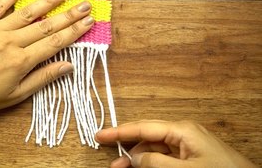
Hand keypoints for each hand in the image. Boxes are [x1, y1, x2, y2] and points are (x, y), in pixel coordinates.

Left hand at [0, 0, 93, 118]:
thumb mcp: (16, 95)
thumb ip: (43, 78)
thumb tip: (68, 66)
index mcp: (21, 62)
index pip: (55, 42)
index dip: (74, 32)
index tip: (89, 22)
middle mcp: (10, 42)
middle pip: (46, 25)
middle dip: (68, 15)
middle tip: (85, 4)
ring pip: (26, 12)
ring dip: (47, 1)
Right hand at [96, 120, 256, 167]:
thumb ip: (156, 162)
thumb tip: (134, 156)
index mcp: (182, 130)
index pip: (143, 127)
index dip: (119, 132)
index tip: (101, 135)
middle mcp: (182, 133)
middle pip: (146, 137)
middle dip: (127, 147)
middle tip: (109, 158)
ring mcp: (186, 145)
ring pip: (154, 148)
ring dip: (137, 158)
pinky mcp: (190, 156)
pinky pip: (164, 156)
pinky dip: (150, 162)